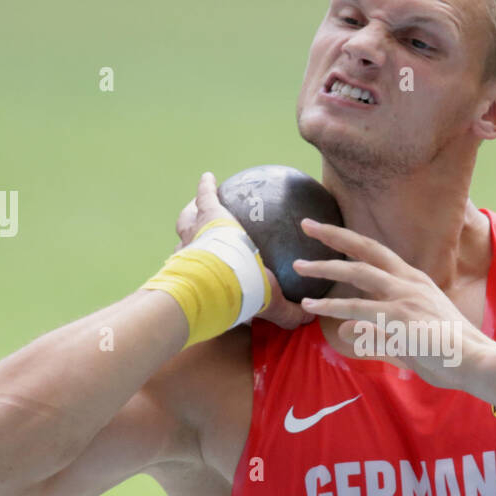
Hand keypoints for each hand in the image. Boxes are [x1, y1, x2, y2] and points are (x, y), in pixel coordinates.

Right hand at [177, 172, 311, 329]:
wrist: (224, 278)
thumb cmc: (243, 293)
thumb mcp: (271, 304)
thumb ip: (290, 312)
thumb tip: (308, 318)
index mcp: (210, 276)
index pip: (208, 272)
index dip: (207, 267)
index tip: (210, 263)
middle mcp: (194, 257)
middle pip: (187, 246)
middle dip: (190, 241)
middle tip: (196, 234)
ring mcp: (196, 234)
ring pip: (187, 222)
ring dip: (190, 215)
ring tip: (198, 204)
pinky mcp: (207, 214)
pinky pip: (205, 195)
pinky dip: (206, 186)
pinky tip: (209, 177)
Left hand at [292, 218, 495, 388]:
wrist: (478, 362)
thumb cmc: (449, 353)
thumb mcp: (407, 339)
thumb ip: (376, 332)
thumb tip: (345, 328)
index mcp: (415, 281)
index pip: (378, 253)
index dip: (351, 240)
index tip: (327, 231)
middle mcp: (409, 281)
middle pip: (365, 250)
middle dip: (334, 235)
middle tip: (306, 225)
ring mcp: (405, 296)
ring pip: (356, 274)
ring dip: (324, 268)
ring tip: (299, 267)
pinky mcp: (400, 316)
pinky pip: (358, 308)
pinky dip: (334, 305)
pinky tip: (315, 305)